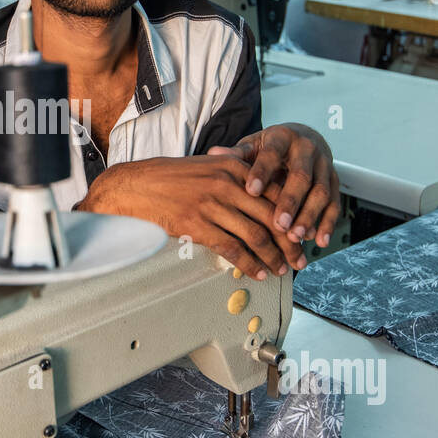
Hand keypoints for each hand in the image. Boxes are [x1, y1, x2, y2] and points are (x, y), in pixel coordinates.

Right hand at [75, 155, 305, 279]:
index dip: (293, 217)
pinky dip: (249, 263)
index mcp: (233, 166)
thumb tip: (262, 192)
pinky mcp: (197, 224)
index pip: (276, 193)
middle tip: (300, 258)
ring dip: (273, 256)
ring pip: (256, 235)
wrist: (136, 186)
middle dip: (290, 242)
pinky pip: (232, 248)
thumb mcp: (208, 165)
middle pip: (272, 217)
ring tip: (282, 269)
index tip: (302, 234)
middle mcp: (227, 183)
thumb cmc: (171, 178)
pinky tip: (257, 272)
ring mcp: (212, 204)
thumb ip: (235, 173)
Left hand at [207, 123, 340, 248]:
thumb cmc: (271, 147)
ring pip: (320, 192)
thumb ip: (237, 154)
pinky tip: (319, 241)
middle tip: (279, 224)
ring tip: (296, 237)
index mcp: (282, 137)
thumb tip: (214, 154)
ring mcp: (324, 165)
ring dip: (309, 216)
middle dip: (290, 202)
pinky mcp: (334, 181)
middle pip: (301, 176)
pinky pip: (334, 203)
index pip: (272, 154)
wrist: (303, 138)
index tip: (251, 191)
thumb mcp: (253, 145)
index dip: (262, 172)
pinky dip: (328, 224)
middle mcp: (307, 149)